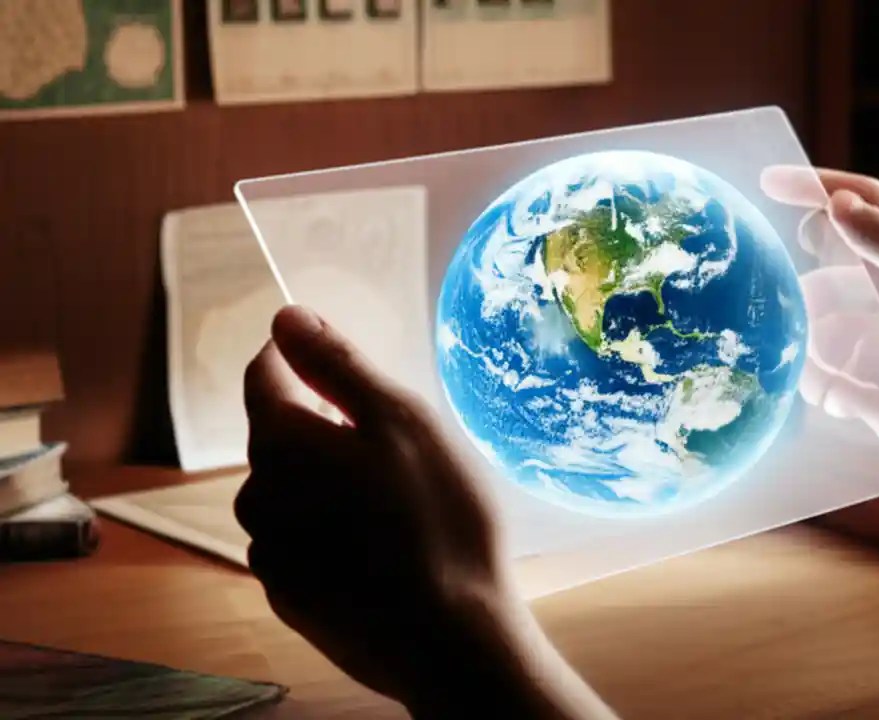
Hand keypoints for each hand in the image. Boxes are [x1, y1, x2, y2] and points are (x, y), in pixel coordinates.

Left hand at [237, 307, 542, 715]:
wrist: (450, 639)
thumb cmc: (438, 519)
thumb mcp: (401, 419)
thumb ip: (336, 364)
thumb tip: (285, 316)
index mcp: (281, 443)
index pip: (263, 374)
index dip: (299, 358)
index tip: (343, 369)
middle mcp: (258, 497)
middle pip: (281, 437)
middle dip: (326, 430)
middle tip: (399, 450)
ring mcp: (271, 554)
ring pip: (293, 494)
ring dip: (330, 486)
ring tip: (399, 508)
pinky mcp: (291, 599)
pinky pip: (304, 544)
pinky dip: (334, 535)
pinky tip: (385, 552)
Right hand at [762, 168, 878, 504]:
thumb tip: (838, 202)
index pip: (869, 206)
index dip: (821, 189)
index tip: (769, 184)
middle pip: (844, 273)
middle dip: (810, 281)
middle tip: (778, 295)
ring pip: (835, 331)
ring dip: (812, 338)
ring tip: (796, 351)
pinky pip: (840, 384)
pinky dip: (823, 384)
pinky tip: (818, 392)